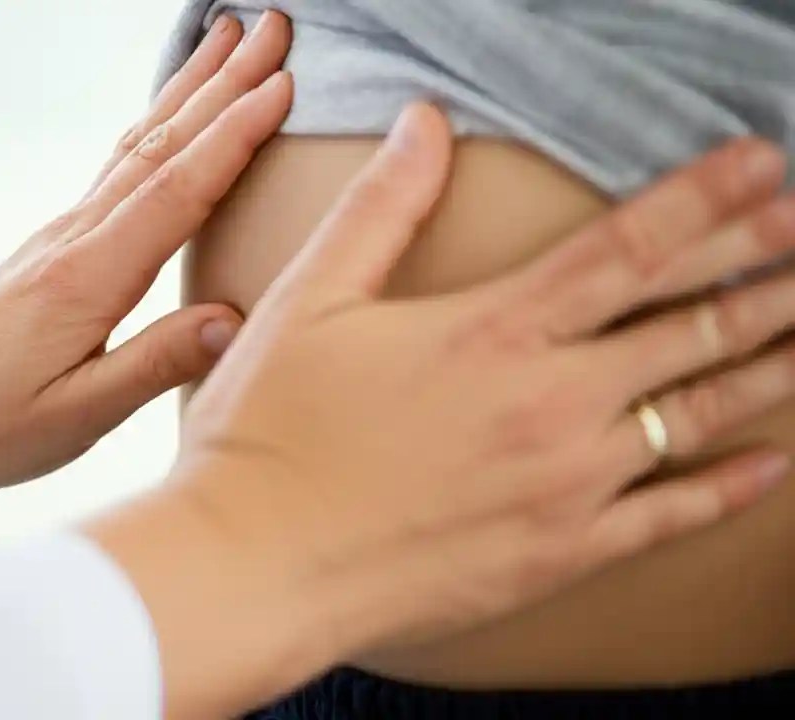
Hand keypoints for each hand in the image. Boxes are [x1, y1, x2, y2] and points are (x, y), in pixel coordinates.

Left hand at [0, 12, 293, 486]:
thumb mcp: (75, 416)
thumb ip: (155, 364)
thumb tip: (235, 318)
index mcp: (88, 278)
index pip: (177, 191)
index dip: (234, 136)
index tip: (284, 85)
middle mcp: (76, 239)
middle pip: (162, 145)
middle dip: (223, 83)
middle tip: (275, 27)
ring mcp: (63, 234)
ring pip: (138, 143)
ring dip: (190, 89)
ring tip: (229, 37)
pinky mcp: (57, 244)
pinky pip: (119, 165)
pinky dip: (157, 123)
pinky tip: (172, 111)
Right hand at [91, 106, 794, 717]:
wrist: (256, 563)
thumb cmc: (269, 432)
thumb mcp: (311, 300)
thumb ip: (381, 208)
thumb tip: (424, 123)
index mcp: (493, 329)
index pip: (627, 247)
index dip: (706, 199)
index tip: (767, 165)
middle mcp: (551, 399)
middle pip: (688, 322)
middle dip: (766, 273)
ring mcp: (568, 481)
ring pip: (699, 412)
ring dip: (769, 365)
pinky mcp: (564, 552)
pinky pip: (675, 515)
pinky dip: (736, 487)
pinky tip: (778, 464)